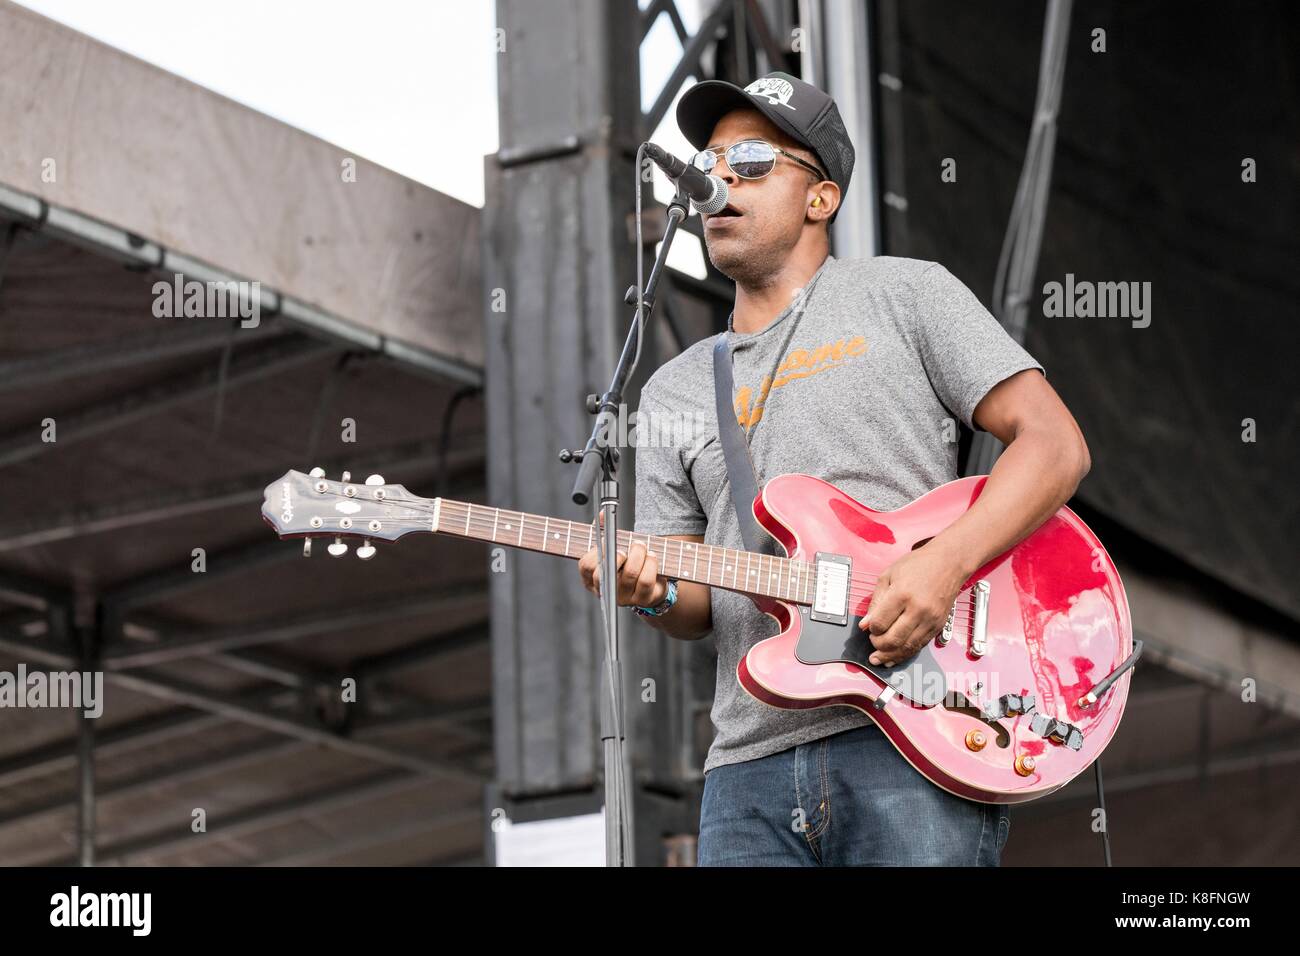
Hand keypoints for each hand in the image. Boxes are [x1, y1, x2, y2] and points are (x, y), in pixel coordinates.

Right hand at [578, 533, 667, 608]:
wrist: (651, 582)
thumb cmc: (627, 562)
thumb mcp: (613, 547)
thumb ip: (604, 530)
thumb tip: (603, 514)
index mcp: (592, 579)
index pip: (586, 566)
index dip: (596, 552)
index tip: (607, 542)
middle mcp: (606, 591)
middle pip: (604, 574)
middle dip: (617, 556)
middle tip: (625, 548)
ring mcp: (624, 597)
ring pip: (629, 575)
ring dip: (638, 555)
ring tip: (641, 547)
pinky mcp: (643, 599)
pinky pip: (646, 580)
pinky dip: (650, 564)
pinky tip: (652, 556)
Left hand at [859, 546, 967, 666]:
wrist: (949, 563)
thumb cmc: (919, 565)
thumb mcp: (889, 575)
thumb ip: (875, 601)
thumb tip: (865, 624)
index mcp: (902, 594)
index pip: (880, 623)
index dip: (871, 629)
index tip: (869, 627)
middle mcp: (918, 610)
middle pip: (893, 640)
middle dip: (878, 646)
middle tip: (872, 643)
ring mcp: (930, 620)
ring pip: (907, 647)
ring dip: (890, 656)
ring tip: (879, 659)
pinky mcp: (938, 626)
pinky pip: (920, 646)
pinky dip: (906, 653)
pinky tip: (895, 656)